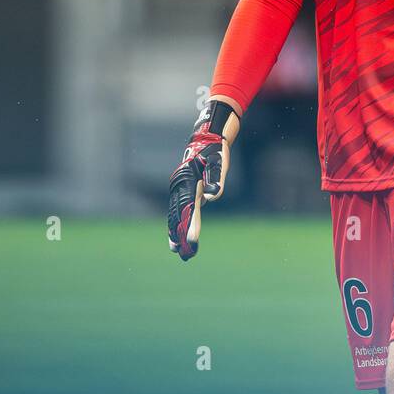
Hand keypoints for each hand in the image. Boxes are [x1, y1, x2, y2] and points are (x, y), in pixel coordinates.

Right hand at [168, 100, 235, 260]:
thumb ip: (217, 179)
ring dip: (176, 233)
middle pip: (179, 215)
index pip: (190, 208)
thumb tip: (213, 196)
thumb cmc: (215, 151)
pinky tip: (174, 239)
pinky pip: (175, 211)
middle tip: (186, 255)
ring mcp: (178, 188)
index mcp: (190, 181)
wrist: (205, 139)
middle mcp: (181, 186)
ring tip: (177, 251)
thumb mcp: (220, 161)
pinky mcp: (181, 191)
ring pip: (174, 214)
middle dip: (182, 235)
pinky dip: (174, 225)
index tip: (192, 241)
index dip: (191, 225)